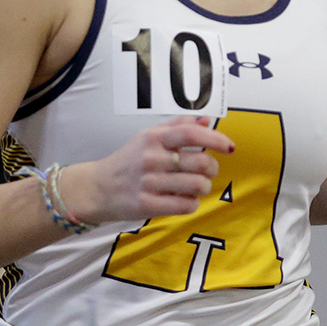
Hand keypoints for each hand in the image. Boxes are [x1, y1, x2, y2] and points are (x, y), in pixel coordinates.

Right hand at [67, 116, 234, 222]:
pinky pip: (184, 205)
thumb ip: (177, 127)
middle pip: (200, 163)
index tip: (229, 147)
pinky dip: (191, 203)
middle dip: (212, 169)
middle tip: (207, 171)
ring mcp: (148, 182)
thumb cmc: (129, 161)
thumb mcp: (148, 137)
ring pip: (196, 186)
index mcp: (153, 138)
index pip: (191, 134)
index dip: (215, 139)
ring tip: (196, 187)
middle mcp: (151, 158)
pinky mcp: (146, 205)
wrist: (97, 188)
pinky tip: (185, 199)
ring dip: (203, 187)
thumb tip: (206, 120)